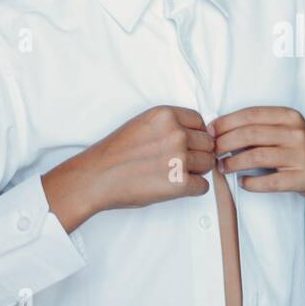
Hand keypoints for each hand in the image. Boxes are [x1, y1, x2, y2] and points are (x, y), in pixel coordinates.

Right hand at [42, 105, 214, 231]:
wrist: (96, 178)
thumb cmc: (115, 154)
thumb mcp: (142, 124)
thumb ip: (169, 125)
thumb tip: (196, 134)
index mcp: (166, 115)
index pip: (200, 122)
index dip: (194, 136)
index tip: (185, 145)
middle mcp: (176, 133)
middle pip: (208, 144)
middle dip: (197, 154)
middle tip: (178, 163)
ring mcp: (179, 157)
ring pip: (208, 164)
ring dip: (196, 172)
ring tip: (174, 174)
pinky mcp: (180, 182)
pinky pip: (203, 187)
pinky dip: (193, 190)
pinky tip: (175, 188)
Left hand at [209, 106, 304, 199]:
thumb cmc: (296, 147)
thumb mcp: (283, 128)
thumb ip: (257, 126)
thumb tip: (217, 130)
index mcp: (289, 116)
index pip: (251, 114)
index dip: (226, 122)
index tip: (210, 131)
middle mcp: (297, 133)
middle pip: (251, 134)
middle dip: (225, 142)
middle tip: (212, 151)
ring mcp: (301, 156)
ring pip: (257, 156)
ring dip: (233, 162)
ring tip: (222, 167)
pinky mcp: (303, 178)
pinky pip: (269, 182)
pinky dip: (250, 183)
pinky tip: (242, 182)